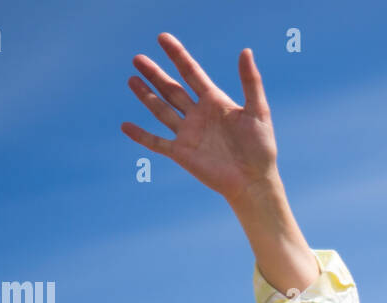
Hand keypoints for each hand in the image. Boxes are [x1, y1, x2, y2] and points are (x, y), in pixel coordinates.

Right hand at [121, 34, 277, 204]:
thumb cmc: (261, 148)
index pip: (191, 73)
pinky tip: (125, 126)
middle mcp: (198, 115)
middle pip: (172, 89)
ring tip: (132, 79)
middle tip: (137, 58)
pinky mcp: (182, 154)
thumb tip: (246, 51)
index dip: (177, 55)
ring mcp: (188, 134)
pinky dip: (141, 135)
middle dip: (155, 74)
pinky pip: (157, 143)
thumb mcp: (258, 111)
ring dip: (146, 96)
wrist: (254, 181)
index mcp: (215, 102)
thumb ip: (251, 82)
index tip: (162, 38)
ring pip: (161, 110)